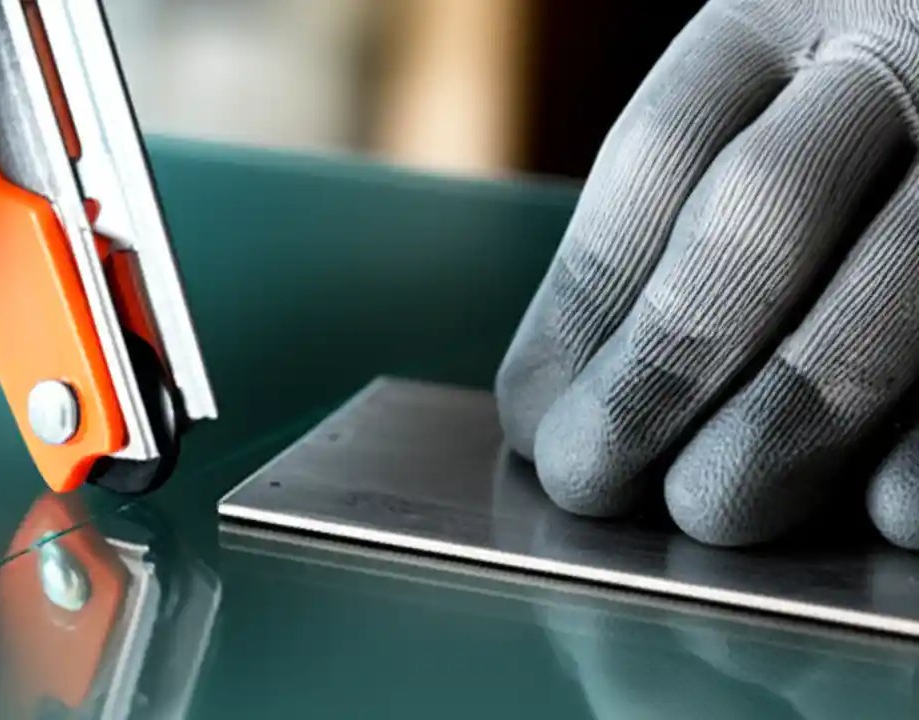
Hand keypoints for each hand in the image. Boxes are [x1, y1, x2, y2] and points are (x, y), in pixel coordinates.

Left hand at [497, 0, 918, 547]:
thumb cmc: (838, 141)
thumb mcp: (752, 125)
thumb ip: (669, 233)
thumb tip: (553, 406)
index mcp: (780, 16)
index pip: (655, 159)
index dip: (584, 306)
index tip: (537, 417)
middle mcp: (897, 55)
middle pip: (752, 226)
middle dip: (656, 377)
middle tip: (590, 478)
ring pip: (881, 298)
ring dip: (783, 431)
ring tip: (710, 512)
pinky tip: (876, 510)